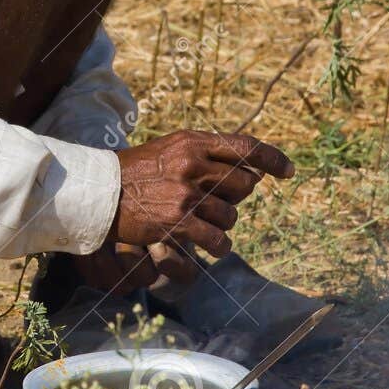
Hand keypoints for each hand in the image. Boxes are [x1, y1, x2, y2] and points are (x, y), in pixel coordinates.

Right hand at [90, 131, 293, 290]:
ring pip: (231, 216)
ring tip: (202, 223)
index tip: (288, 171)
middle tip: (216, 202)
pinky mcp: (178, 223)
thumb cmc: (137, 172)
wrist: (100, 193)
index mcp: (192, 142)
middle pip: (244, 185)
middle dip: (237, 198)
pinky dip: (218, 246)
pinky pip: (217, 240)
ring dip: (222, 224)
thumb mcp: (171, 149)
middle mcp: (192, 164)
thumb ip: (207, 155)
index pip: (245, 146)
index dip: (273, 158)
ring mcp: (186, 195)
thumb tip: (252, 173)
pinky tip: (211, 246)